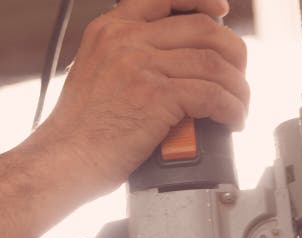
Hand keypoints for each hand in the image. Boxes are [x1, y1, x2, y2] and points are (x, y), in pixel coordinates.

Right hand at [28, 0, 248, 187]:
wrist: (63, 159)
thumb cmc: (77, 132)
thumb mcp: (94, 75)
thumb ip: (127, 59)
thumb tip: (173, 66)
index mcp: (110, 30)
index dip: (202, 3)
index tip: (221, 13)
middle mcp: (126, 39)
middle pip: (203, 29)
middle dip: (232, 53)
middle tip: (236, 77)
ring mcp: (141, 64)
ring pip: (214, 63)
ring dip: (236, 87)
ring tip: (238, 106)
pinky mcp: (157, 95)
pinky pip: (213, 94)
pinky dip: (231, 108)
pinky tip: (231, 120)